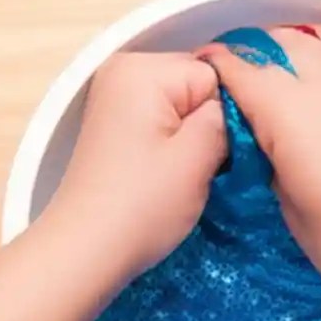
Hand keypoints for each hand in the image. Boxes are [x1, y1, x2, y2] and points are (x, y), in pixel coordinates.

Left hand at [42, 52, 225, 280]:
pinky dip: (172, 144)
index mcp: (142, 70)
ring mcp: (114, 99)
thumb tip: (235, 108)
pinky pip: (161, 121)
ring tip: (181, 174)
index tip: (218, 155)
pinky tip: (165, 174)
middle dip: (208, 123)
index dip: (225, 115)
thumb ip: (225, 118)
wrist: (85, 251)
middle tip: (199, 168)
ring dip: (191, 138)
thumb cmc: (142, 206)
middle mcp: (123, 71)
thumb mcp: (197, 158)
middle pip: (196, 86)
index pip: (215, 75)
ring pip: (182, 107)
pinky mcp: (114, 126)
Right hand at [199, 27, 320, 320]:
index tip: (210, 67)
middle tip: (248, 71)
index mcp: (297, 114)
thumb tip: (267, 129)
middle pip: (286, 43)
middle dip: (260, 52)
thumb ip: (271, 152)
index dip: (221, 65)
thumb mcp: (289, 207)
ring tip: (295, 78)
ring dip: (305, 56)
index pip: (245, 68)